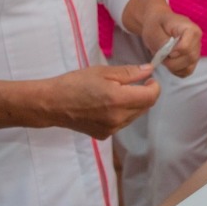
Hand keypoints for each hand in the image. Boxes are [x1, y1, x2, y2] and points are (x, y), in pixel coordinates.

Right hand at [41, 64, 159, 138]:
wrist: (51, 104)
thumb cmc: (75, 83)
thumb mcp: (103, 72)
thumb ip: (129, 72)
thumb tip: (149, 70)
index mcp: (119, 100)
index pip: (151, 97)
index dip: (154, 86)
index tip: (149, 79)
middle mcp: (118, 118)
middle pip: (145, 107)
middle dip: (144, 94)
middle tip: (133, 83)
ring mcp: (111, 129)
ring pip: (135, 116)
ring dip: (134, 104)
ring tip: (117, 93)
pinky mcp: (104, 135)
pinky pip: (122, 123)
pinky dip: (122, 113)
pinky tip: (107, 105)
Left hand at [141, 9, 202, 77]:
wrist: (159, 24)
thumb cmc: (156, 25)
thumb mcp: (154, 30)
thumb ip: (161, 41)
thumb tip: (169, 53)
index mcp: (191, 29)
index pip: (186, 47)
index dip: (173, 52)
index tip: (164, 48)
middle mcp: (198, 41)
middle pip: (189, 59)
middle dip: (171, 61)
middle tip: (161, 54)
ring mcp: (197, 51)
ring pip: (188, 68)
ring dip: (172, 67)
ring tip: (164, 57)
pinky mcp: (193, 60)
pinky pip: (186, 72)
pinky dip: (176, 71)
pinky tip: (170, 62)